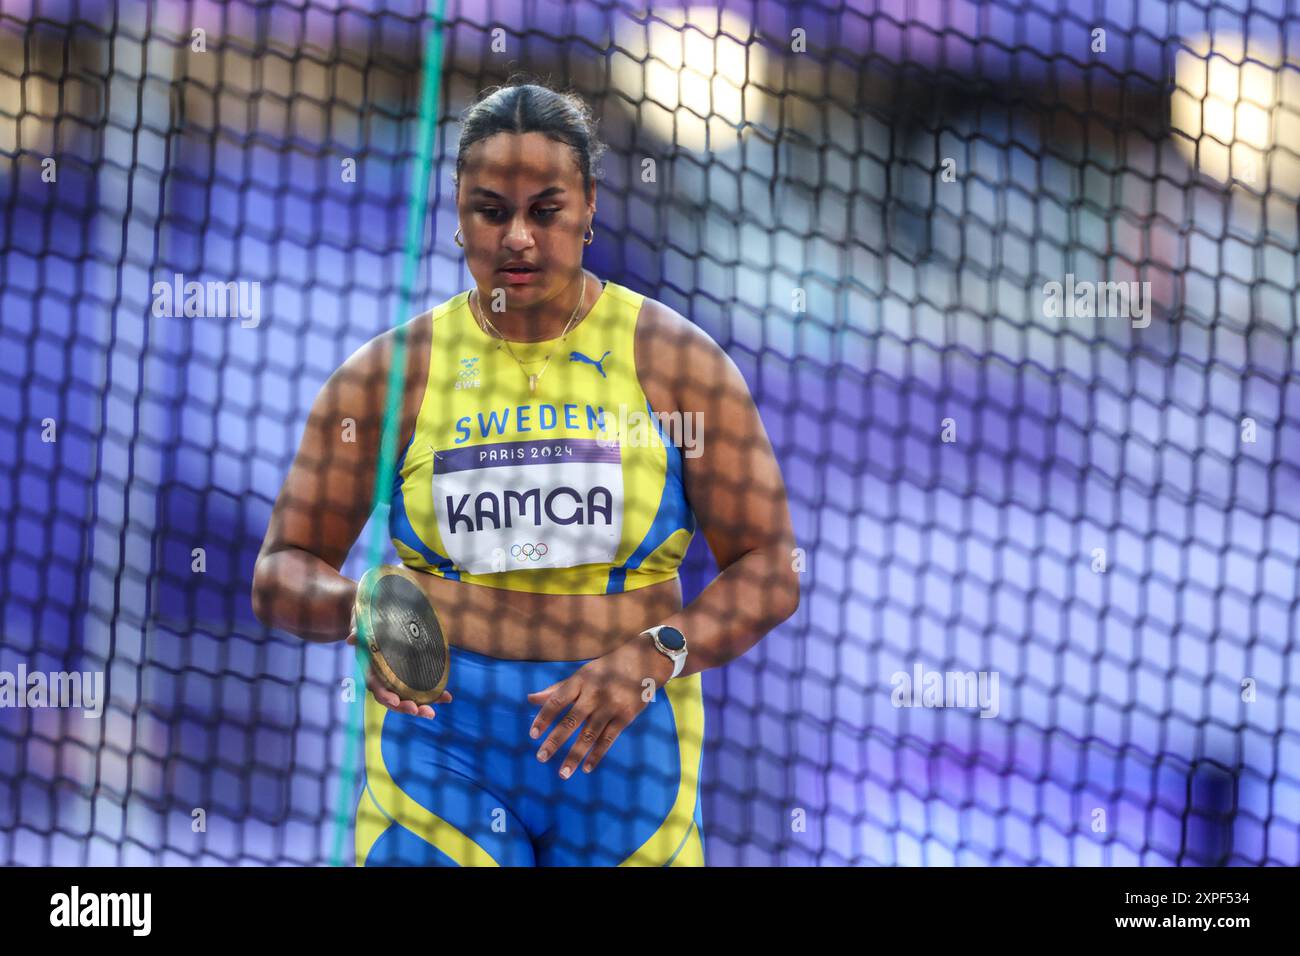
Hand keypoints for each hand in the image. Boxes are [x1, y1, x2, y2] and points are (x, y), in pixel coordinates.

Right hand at [346, 605, 450, 718]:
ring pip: (406, 697)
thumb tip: (351, 638)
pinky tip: (446, 697)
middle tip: (422, 712)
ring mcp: (395, 679)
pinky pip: (419, 687)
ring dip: (420, 706)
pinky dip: (432, 694)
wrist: (373, 619)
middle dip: (406, 707)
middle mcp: (382, 678)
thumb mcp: (359, 622)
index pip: (375, 687)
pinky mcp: (407, 675)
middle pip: (392, 698)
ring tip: (433, 712)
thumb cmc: (365, 621)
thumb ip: (357, 631)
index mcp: (370, 668)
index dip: (385, 695)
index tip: (396, 701)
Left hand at [526, 637, 672, 778]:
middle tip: (541, 757)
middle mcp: (594, 693)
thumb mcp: (582, 674)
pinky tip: (587, 768)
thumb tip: (530, 699)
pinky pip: (609, 739)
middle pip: (571, 720)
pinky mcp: (626, 716)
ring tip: (563, 773)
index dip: (544, 717)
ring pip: (589, 735)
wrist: (644, 662)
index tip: (532, 735)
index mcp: (580, 681)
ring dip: (575, 755)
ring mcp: (611, 706)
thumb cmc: (607, 669)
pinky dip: (597, 754)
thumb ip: (558, 689)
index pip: (557, 700)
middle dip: (555, 741)